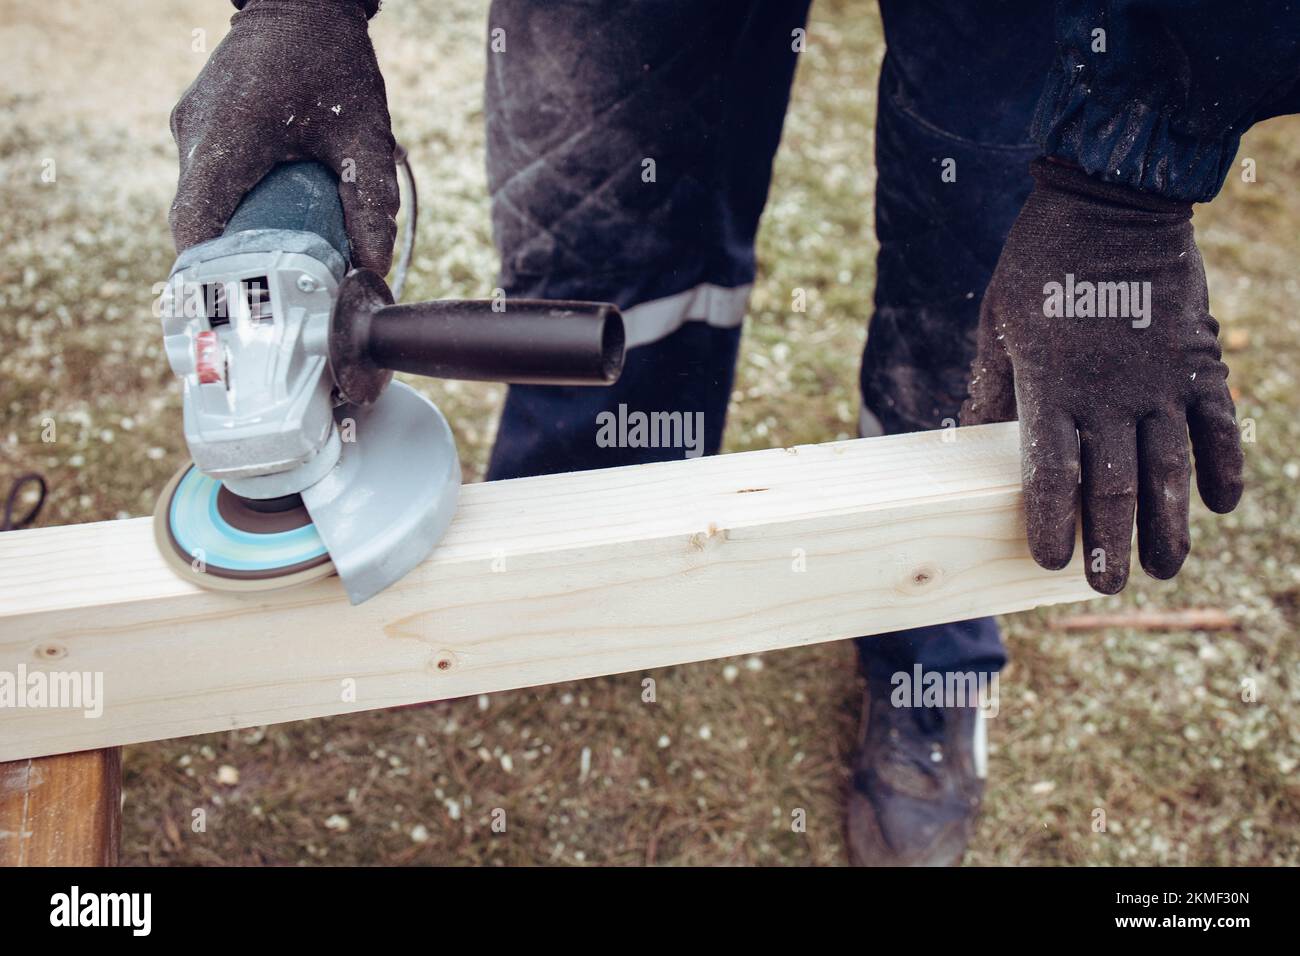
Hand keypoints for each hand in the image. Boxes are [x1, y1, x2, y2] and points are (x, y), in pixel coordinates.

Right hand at [169, 0, 397, 271]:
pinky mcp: (198, 127)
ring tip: (284, 255)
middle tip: (278, 289)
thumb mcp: (364, 136)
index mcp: (225, 139)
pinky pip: (211, 181)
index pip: (195, 226)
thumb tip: (376, 268)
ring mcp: (190, 131)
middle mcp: (195, 137)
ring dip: (239, 231)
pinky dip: (238, 204)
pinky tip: (277, 215)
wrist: (301, 4)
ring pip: (204, 203)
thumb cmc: (333, 63)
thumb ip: (371, 202)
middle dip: (236, 259)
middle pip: (199, 223)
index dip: (214, 271)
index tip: (246, 299)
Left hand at [962, 160, 1243, 593]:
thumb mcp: (996, 323)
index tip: (1051, 562)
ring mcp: (1159, 381)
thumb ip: (990, 385)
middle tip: (1109, 585)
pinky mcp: (1197, 363)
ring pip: (1169, 469)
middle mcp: (1108, 394)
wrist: (1112, 201)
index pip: (1050, 474)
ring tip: (1164, 567)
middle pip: (1113, 486)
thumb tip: (967, 437)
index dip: (1052, 523)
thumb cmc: (1038, 264)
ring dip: (1169, 523)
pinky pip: (1217, 426)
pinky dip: (1223, 467)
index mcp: (1051, 387)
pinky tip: (1222, 506)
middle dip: (1111, 542)